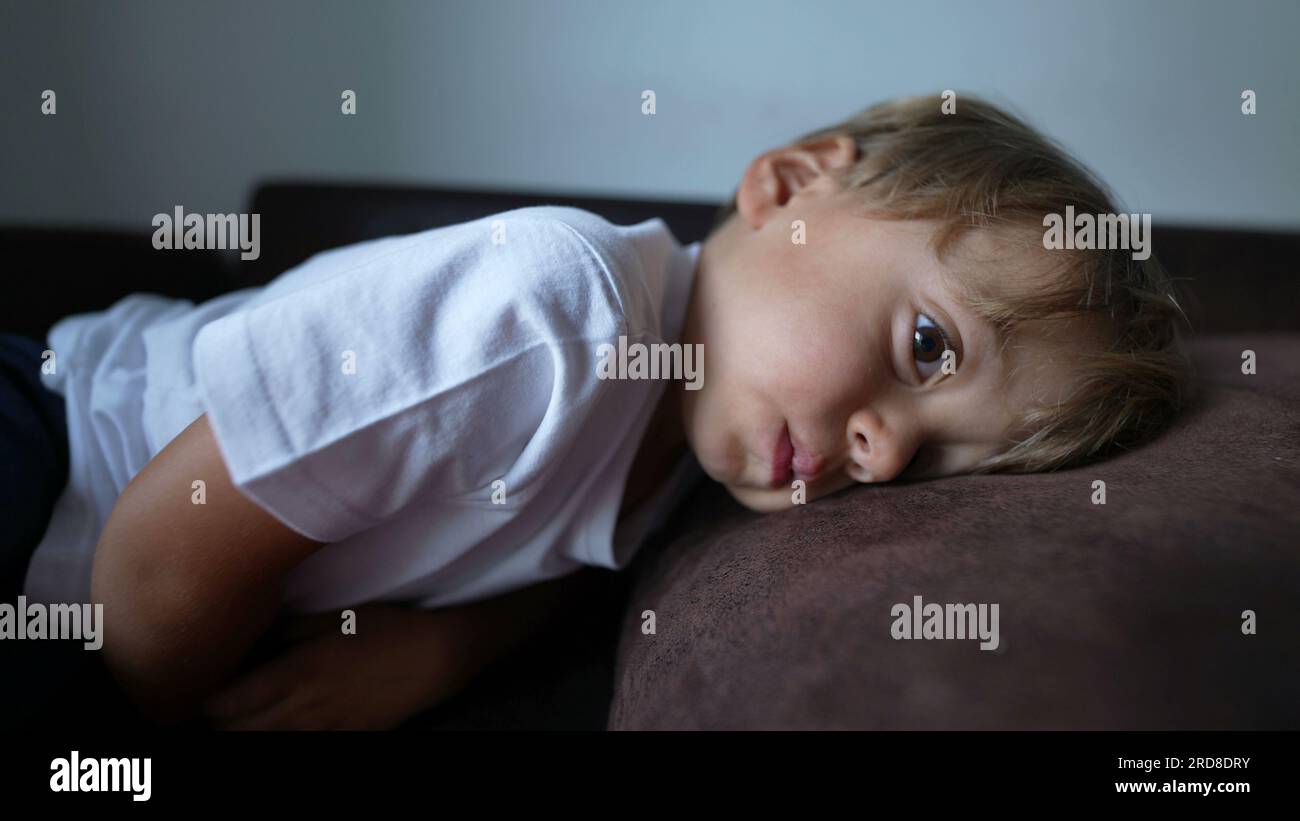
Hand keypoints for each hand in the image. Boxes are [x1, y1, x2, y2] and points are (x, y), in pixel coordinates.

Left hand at [203, 603, 480, 729]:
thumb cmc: (385, 627)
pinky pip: (303, 751)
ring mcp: (325, 730)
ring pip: (267, 747)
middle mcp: (302, 708)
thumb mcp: (332, 616)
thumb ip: (288, 629)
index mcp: (293, 673)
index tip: (205, 691)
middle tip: (219, 710)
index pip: (225, 705)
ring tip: (245, 723)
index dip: (207, 703)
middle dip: (220, 725)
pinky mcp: (347, 739)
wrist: (436, 656)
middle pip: (238, 734)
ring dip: (249, 736)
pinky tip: (283, 730)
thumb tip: (256, 636)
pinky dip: (284, 743)